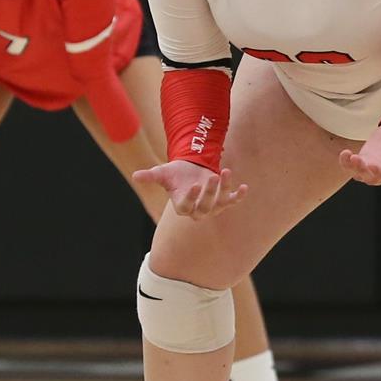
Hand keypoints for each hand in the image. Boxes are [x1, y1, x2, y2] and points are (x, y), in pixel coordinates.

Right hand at [132, 160, 247, 218]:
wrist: (190, 169)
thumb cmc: (175, 173)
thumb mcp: (162, 173)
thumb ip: (150, 176)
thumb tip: (135, 176)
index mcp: (182, 206)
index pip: (186, 208)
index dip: (191, 198)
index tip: (195, 185)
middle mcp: (198, 210)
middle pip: (205, 208)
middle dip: (210, 193)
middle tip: (213, 176)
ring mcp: (212, 206)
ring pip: (219, 204)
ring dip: (224, 189)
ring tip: (225, 171)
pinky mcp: (223, 199)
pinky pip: (232, 201)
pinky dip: (238, 196)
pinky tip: (245, 187)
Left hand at [340, 117, 380, 185]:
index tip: (374, 166)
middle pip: (372, 179)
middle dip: (364, 171)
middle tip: (359, 160)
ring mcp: (372, 166)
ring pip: (360, 175)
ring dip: (353, 168)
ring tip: (350, 156)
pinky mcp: (363, 159)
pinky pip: (351, 166)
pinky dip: (346, 162)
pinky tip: (344, 153)